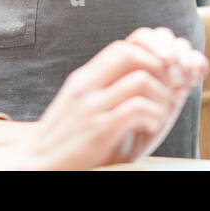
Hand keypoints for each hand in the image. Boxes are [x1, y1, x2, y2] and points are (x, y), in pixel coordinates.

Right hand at [19, 28, 208, 169]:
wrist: (39, 164)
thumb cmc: (67, 139)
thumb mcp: (83, 105)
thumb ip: (106, 88)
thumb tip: (143, 75)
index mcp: (85, 78)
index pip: (123, 45)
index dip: (151, 51)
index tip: (166, 68)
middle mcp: (86, 86)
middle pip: (131, 53)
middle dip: (161, 67)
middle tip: (170, 87)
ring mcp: (91, 107)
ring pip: (141, 80)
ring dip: (162, 96)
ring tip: (161, 112)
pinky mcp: (99, 130)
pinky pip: (138, 109)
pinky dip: (154, 116)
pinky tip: (151, 127)